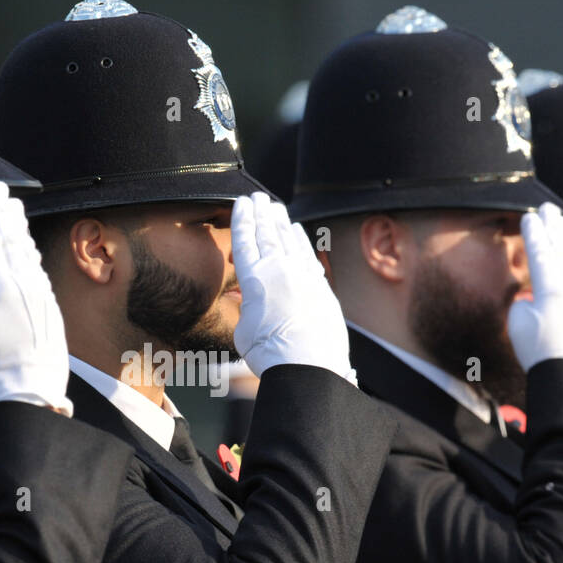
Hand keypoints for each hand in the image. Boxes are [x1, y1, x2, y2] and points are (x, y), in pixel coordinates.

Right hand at [0, 181, 71, 414]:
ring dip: (20, 225)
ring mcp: (40, 294)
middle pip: (12, 238)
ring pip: (28, 250)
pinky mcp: (49, 306)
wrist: (31, 391)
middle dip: (3, 211)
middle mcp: (23, 284)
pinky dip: (30, 250)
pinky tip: (27, 243)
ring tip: (14, 205)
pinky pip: (38, 268)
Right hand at [231, 192, 354, 381]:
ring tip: (274, 207)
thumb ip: (248, 307)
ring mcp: (302, 274)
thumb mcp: (244, 330)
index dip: (242, 220)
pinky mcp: (320, 285)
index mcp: (254, 278)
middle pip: (267, 233)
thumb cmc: (271, 353)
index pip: (245, 241)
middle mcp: (279, 269)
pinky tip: (296, 230)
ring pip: (289, 239)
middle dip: (260, 213)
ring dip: (280, 221)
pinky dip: (300, 239)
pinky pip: (307, 254)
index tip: (241, 203)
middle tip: (256, 197)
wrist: (308, 365)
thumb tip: (252, 300)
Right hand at [508, 202, 562, 370]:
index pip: (540, 254)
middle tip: (547, 209)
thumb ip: (522, 303)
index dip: (534, 234)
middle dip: (553, 229)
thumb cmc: (541, 353)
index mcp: (550, 289)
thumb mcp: (518, 325)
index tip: (529, 217)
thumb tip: (530, 298)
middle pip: (561, 251)